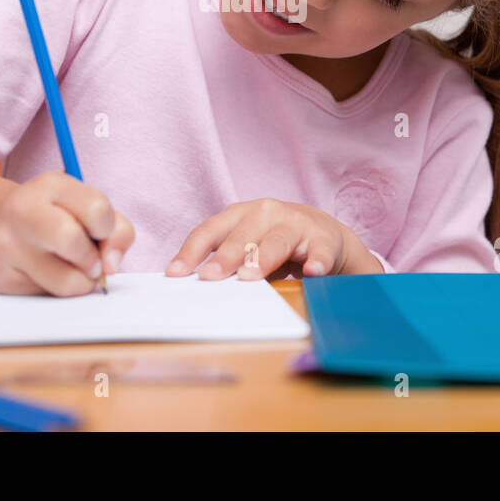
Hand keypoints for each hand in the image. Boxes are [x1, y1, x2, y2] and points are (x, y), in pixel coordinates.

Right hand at [0, 170, 134, 296]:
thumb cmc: (58, 216)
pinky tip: (48, 273)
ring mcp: (7, 244)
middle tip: (91, 260)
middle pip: (72, 241)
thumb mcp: (90, 208)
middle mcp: (22, 209)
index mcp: (50, 185)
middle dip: (93, 259)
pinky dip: (59, 290)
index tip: (101, 233)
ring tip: (71, 268)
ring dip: (81, 282)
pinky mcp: (2, 277)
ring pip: (66, 281)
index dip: (108, 229)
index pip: (96, 209)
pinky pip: (48, 295)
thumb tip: (110, 267)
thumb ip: (117, 232)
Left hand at [165, 198, 361, 280]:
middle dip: (225, 256)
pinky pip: (319, 252)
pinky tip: (312, 273)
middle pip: (242, 235)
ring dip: (262, 259)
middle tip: (210, 276)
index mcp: (241, 214)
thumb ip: (226, 261)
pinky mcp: (323, 239)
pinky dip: (317, 261)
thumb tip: (192, 287)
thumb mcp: (248, 244)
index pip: (210, 231)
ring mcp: (296, 224)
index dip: (191, 252)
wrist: (325, 234)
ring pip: (277, 241)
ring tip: (249, 277)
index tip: (175, 274)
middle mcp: (267, 213)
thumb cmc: (275, 241)